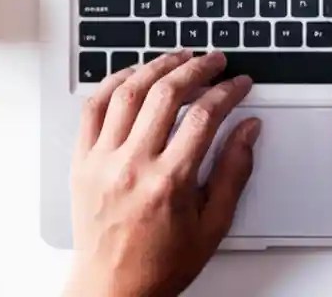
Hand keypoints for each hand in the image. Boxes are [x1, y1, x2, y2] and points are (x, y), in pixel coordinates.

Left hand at [66, 50, 259, 296]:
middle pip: (166, 94)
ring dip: (157, 66)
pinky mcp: (82, 161)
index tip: (239, 83)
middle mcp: (133, 166)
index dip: (227, 92)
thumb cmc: (161, 263)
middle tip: (214, 61)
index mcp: (169, 183)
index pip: (204, 116)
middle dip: (197, 68)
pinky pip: (93, 108)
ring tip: (179, 57)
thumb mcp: (213, 224)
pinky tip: (134, 74)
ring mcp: (102, 160)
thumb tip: (249, 130)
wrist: (112, 288)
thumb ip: (234, 171)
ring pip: (128, 92)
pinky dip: (113, 83)